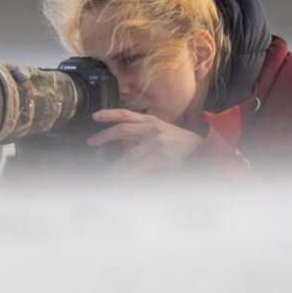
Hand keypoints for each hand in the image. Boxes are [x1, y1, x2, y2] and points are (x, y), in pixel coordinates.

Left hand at [88, 109, 204, 174]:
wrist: (200, 148)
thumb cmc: (177, 140)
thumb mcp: (159, 130)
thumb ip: (140, 133)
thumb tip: (121, 142)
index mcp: (150, 120)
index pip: (126, 114)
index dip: (109, 114)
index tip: (95, 116)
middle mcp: (152, 128)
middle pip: (123, 130)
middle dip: (104, 136)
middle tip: (91, 142)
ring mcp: (157, 142)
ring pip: (131, 156)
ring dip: (118, 168)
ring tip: (108, 175)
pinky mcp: (163, 156)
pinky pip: (142, 167)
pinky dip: (131, 174)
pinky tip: (123, 179)